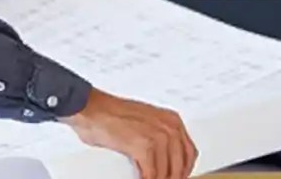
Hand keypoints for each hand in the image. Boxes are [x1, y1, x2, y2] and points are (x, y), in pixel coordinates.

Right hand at [61, 87, 197, 178]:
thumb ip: (155, 136)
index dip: (184, 169)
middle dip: (173, 176)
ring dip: (159, 178)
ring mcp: (158, 136)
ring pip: (167, 172)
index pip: (189, 151)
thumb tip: (160, 159)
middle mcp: (168, 126)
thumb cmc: (108, 114)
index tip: (177, 175)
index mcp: (171, 119)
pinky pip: (152, 174)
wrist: (90, 109)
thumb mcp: (142, 122)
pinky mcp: (144, 146)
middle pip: (182, 164)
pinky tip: (142, 178)